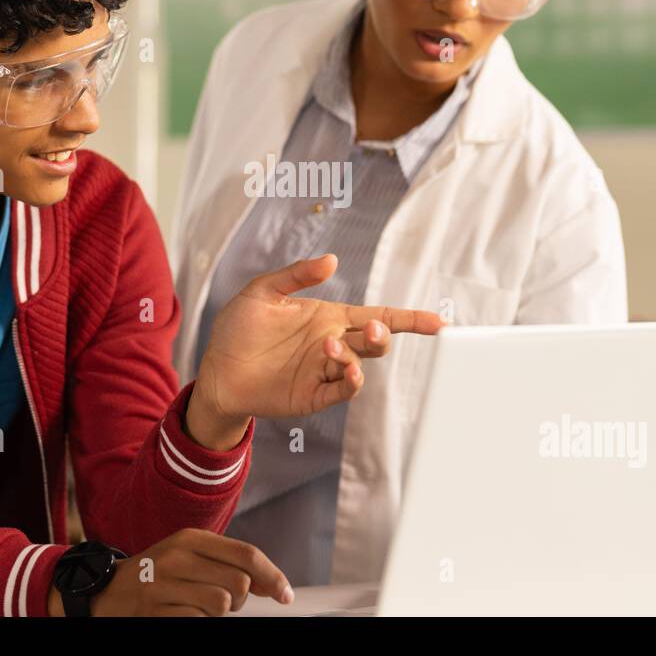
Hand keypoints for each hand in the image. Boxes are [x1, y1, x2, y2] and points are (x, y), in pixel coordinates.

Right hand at [72, 529, 291, 615]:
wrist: (107, 592)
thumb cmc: (158, 575)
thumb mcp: (189, 557)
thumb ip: (228, 563)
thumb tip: (272, 583)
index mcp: (190, 538)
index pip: (246, 554)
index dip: (272, 576)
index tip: (285, 595)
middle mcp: (177, 556)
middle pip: (238, 583)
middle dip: (237, 599)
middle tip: (216, 599)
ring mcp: (163, 584)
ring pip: (221, 604)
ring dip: (216, 613)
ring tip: (194, 606)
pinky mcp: (154, 611)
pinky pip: (198, 621)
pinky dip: (197, 621)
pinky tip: (181, 614)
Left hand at [194, 254, 444, 421]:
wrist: (216, 370)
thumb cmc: (239, 328)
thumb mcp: (263, 292)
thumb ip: (297, 275)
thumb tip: (333, 260)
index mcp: (329, 317)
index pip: (378, 315)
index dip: (409, 320)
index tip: (438, 323)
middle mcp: (333, 344)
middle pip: (375, 342)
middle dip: (384, 335)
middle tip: (374, 330)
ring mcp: (324, 372)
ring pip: (359, 366)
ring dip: (355, 357)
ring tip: (328, 348)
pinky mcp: (312, 396)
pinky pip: (341, 392)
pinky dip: (350, 383)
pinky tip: (346, 372)